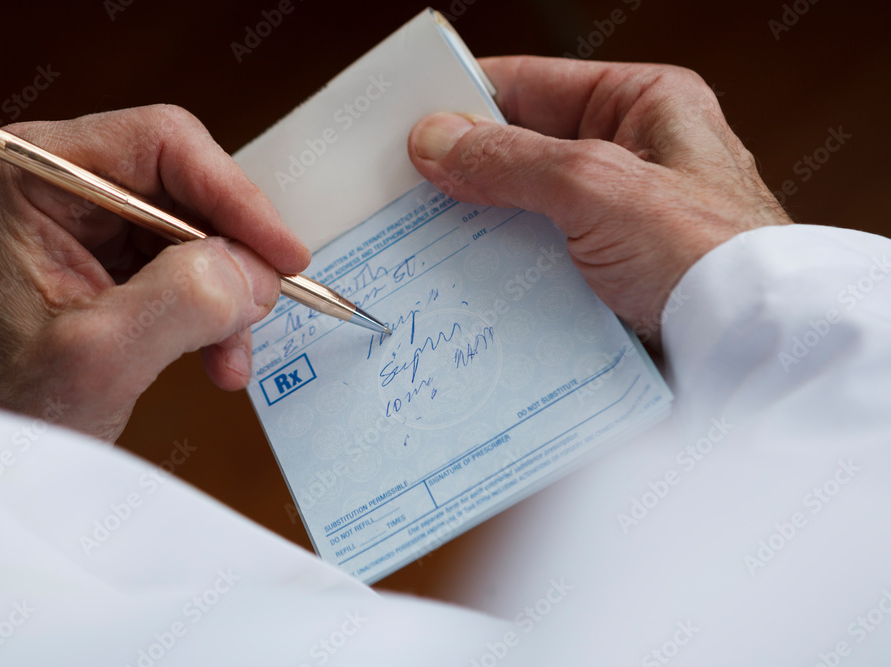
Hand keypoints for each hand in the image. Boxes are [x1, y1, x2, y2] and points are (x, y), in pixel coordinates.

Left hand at [0, 105, 309, 441]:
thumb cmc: (5, 404)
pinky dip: (217, 313)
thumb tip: (253, 269)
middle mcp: (66, 187)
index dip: (233, 193)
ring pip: (202, 231)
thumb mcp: (97, 356)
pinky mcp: (116, 260)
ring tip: (230, 350)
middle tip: (257, 304)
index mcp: (36, 178)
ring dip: (229, 294)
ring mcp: (93, 223)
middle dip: (233, 254)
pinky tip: (219, 356)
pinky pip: (194, 268)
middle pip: (190, 188)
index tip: (279, 252)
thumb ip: (178, 303)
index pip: (161, 144)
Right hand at [408, 56, 790, 345]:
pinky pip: (537, 253)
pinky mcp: (607, 271)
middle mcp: (630, 154)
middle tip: (403, 185)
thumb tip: (436, 141)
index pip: (533, 82)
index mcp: (644, 104)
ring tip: (420, 233)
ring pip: (524, 205)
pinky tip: (460, 275)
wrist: (752, 354)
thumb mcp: (599, 186)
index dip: (467, 96)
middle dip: (465, 167)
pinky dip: (500, 263)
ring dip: (478, 221)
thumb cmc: (713, 258)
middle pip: (522, 146)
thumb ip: (511, 159)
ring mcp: (617, 217)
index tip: (407, 117)